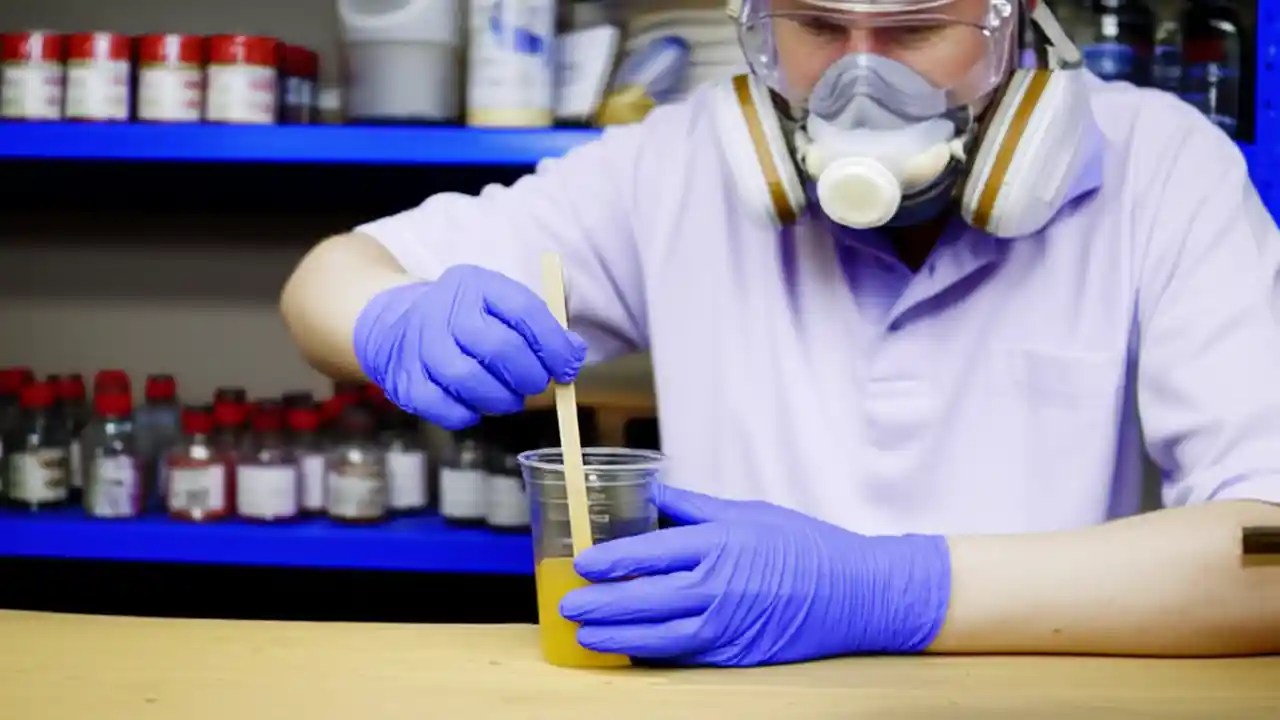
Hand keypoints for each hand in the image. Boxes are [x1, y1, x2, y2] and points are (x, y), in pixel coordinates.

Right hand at [354, 264, 586, 428]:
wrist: (395, 323)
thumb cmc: (464, 318)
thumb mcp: (499, 305)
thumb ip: (539, 326)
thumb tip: (573, 354)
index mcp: (476, 284)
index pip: (523, 311)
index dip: (553, 344)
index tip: (567, 367)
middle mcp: (444, 310)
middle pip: (498, 348)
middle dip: (529, 375)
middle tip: (536, 384)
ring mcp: (421, 346)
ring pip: (469, 380)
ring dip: (502, 399)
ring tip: (510, 399)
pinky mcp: (406, 381)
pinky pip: (445, 408)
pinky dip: (469, 414)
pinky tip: (476, 406)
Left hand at [560, 485, 951, 666]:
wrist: (854, 592)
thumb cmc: (803, 545)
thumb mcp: (748, 511)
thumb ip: (694, 508)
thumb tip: (652, 492)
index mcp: (719, 543)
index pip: (650, 553)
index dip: (611, 561)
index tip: (583, 564)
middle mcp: (718, 585)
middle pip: (644, 598)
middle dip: (600, 604)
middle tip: (568, 605)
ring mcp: (726, 625)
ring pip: (658, 636)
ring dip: (617, 637)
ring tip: (586, 636)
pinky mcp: (736, 654)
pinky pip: (685, 656)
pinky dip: (653, 655)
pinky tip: (630, 652)